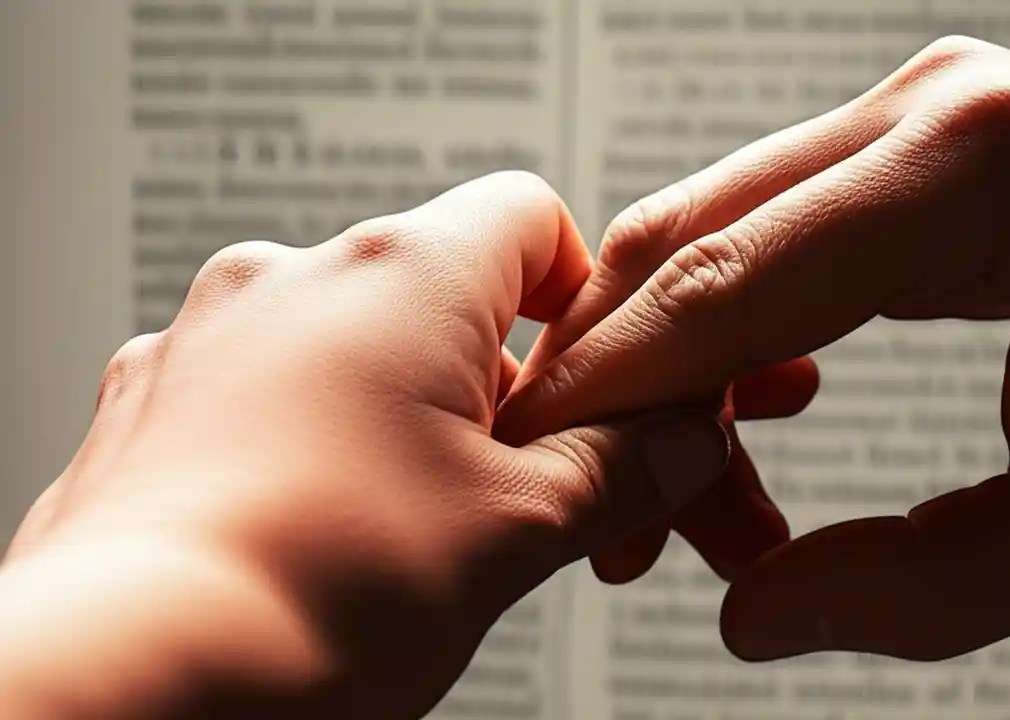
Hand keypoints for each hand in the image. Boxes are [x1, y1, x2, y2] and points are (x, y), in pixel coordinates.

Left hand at [0, 172, 728, 717]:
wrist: (125, 686)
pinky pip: (266, 390)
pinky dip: (313, 439)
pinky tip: (320, 528)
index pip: (530, 217)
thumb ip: (625, 469)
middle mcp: (294, 280)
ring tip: (414, 524)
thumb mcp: (518, 533)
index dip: (581, 295)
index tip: (594, 379)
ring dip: (404, 415)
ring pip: (353, 346)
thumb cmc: (310, 600)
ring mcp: (209, 337)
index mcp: (401, 278)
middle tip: (524, 488)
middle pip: (445, 294)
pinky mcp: (152, 402)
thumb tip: (679, 445)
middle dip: (498, 385)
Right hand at [496, 38, 1009, 660]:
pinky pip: (769, 228)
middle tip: (611, 523)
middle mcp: (922, 109)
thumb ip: (933, 582)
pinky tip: (746, 416)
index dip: (613, 389)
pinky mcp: (912, 141)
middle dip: (618, 384)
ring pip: (712, 231)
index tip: (540, 479)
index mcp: (974, 169)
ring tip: (695, 499)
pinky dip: (727, 327)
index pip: (722, 281)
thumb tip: (754, 617)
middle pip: (685, 238)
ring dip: (670, 362)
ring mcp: (913, 111)